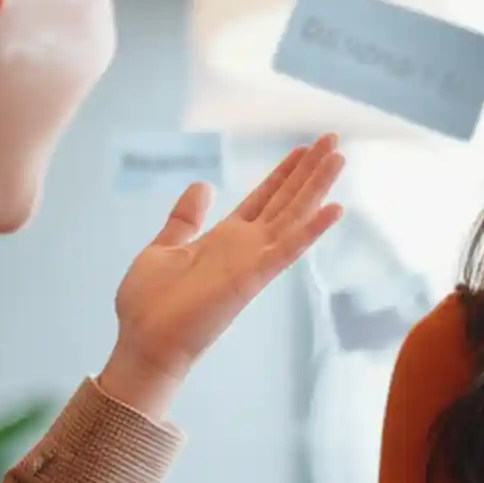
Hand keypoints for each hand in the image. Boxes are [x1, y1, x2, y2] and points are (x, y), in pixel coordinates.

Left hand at [99, 134, 345, 418]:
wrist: (144, 344)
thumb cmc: (148, 305)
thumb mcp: (163, 248)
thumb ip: (185, 219)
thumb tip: (202, 185)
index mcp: (225, 238)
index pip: (263, 198)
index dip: (283, 173)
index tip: (302, 148)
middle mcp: (245, 246)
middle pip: (285, 200)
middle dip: (308, 169)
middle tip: (332, 138)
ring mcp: (252, 261)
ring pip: (293, 216)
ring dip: (317, 186)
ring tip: (339, 156)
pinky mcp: (252, 278)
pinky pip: (288, 249)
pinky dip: (312, 229)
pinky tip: (336, 207)